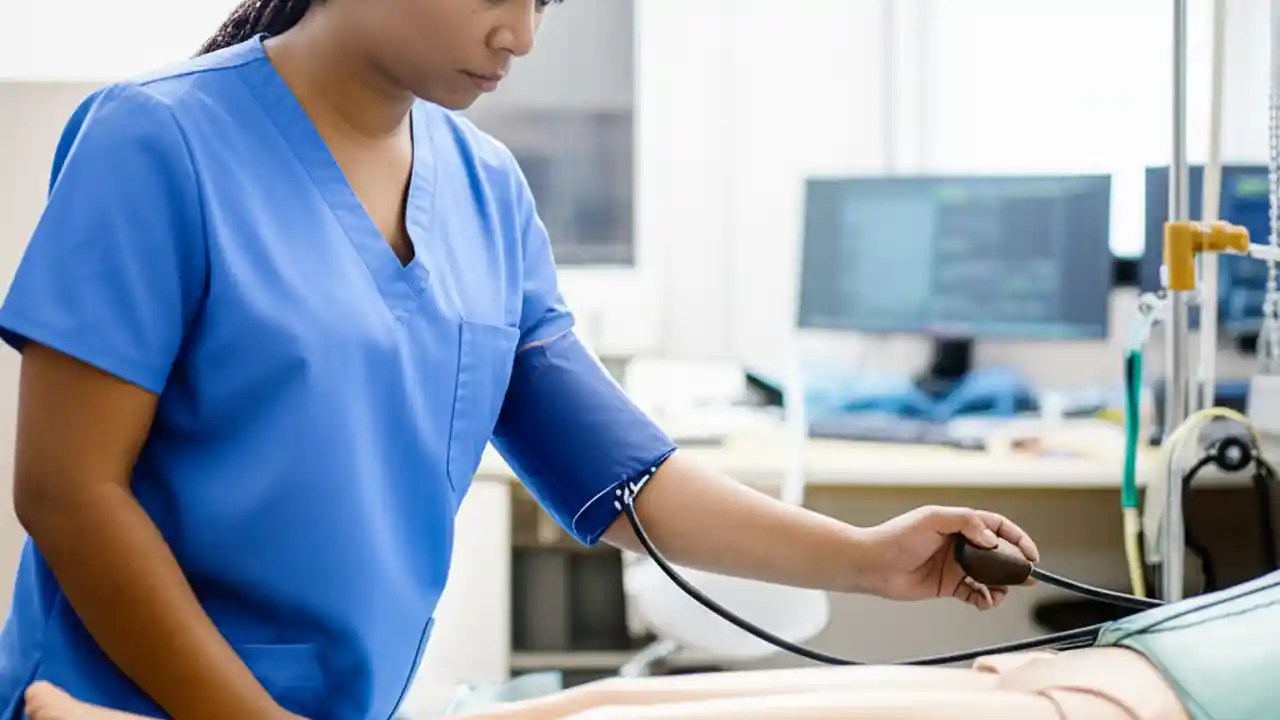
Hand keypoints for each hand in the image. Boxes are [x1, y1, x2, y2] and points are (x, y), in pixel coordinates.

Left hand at [851, 505, 1038, 609]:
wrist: (873, 564)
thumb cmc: (898, 536)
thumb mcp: (932, 519)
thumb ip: (965, 522)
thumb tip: (992, 540)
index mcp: (959, 524)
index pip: (997, 527)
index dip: (1017, 538)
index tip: (1031, 554)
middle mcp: (961, 544)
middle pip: (998, 554)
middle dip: (1015, 565)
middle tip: (1026, 578)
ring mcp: (956, 566)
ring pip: (990, 577)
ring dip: (1001, 586)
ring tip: (1000, 592)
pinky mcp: (949, 586)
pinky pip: (975, 594)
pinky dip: (985, 599)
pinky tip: (985, 601)